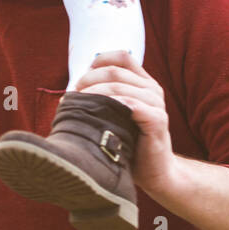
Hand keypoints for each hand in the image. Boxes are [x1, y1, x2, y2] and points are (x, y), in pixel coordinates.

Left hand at [75, 50, 178, 193]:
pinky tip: (99, 112)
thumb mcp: (117, 116)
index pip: (122, 56)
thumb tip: (71, 90)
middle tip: (73, 94)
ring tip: (79, 103)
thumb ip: (105, 98)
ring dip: (95, 92)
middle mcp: (152, 89)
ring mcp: (156, 104)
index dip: (99, 62)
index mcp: (143, 83)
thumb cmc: (131, 144)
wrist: (155, 173)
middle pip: (116, 70)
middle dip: (90, 79)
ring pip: (121, 86)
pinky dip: (113, 103)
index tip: (81, 79)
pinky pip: (132, 104)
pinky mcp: (157, 120)